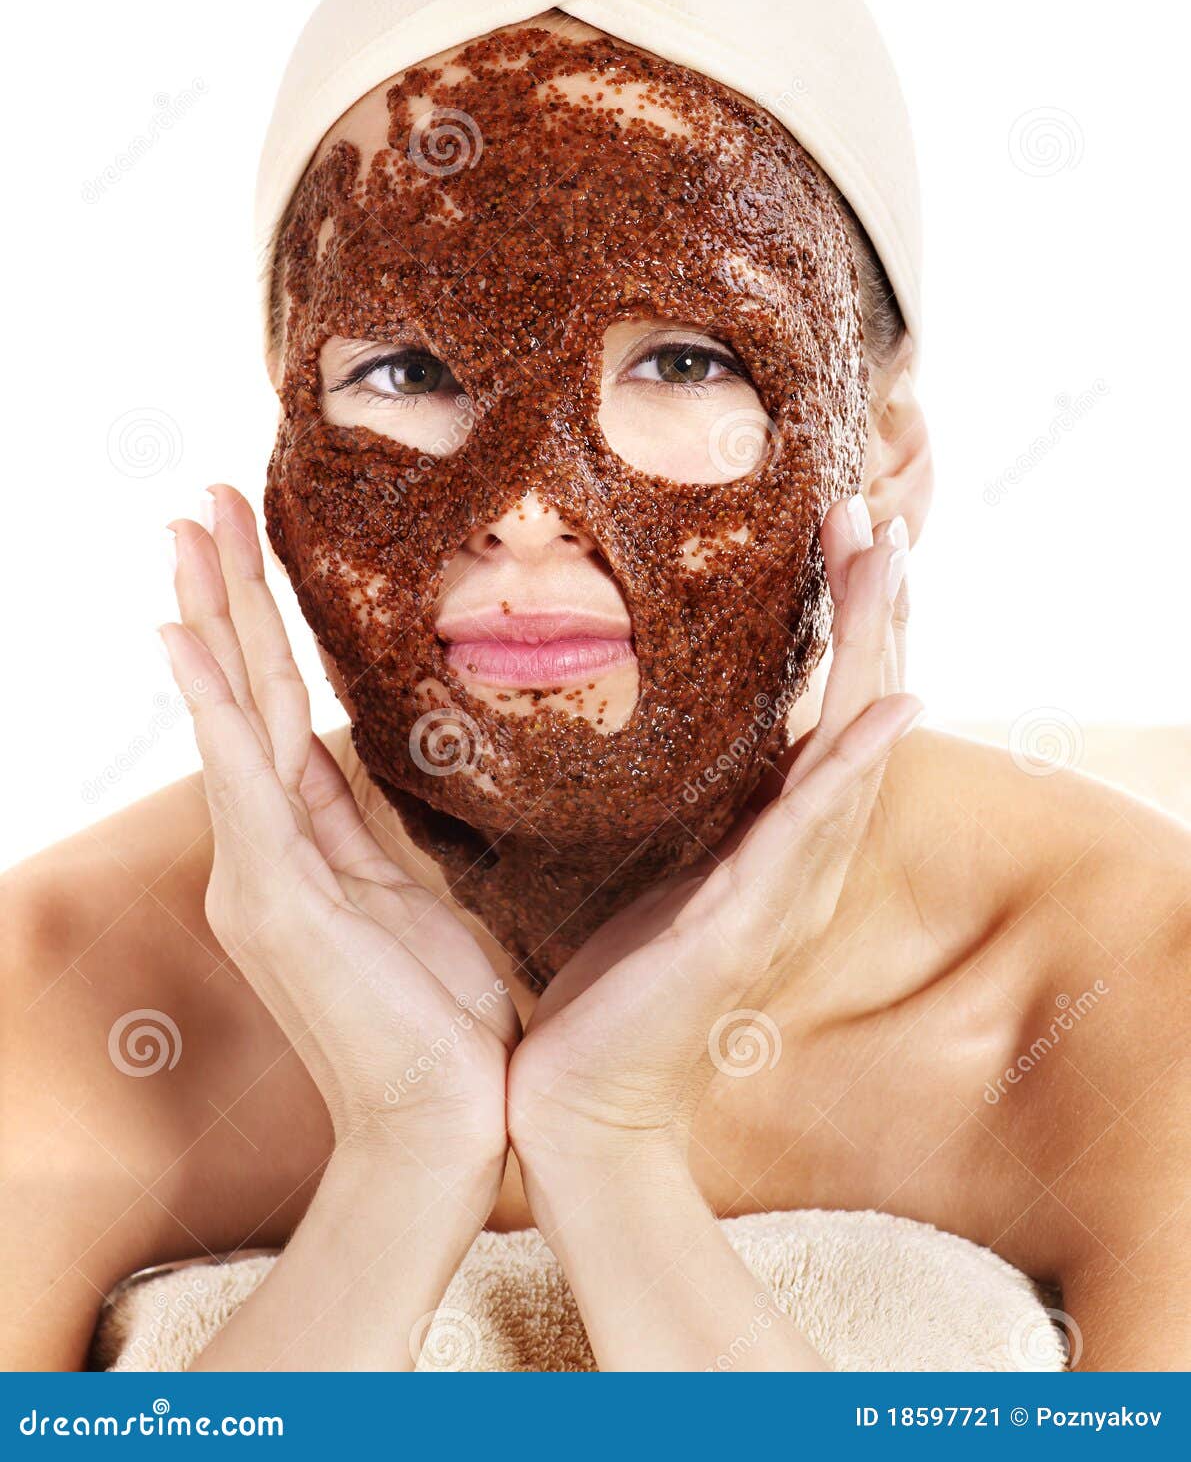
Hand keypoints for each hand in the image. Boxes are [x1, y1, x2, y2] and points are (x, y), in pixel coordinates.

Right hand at [161, 486, 517, 1180]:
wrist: (445, 1123)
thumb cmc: (443, 1021)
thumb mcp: (416, 900)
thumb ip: (380, 832)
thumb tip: (382, 763)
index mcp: (306, 847)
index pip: (281, 710)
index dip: (263, 627)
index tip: (251, 545)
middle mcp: (267, 850)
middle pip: (246, 695)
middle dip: (224, 595)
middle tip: (203, 500)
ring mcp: (262, 873)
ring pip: (235, 716)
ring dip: (211, 617)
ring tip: (188, 530)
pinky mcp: (278, 899)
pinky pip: (241, 779)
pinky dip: (212, 705)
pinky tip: (184, 639)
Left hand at [507, 495, 918, 1172]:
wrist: (576, 1101)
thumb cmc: (608, 989)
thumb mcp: (652, 871)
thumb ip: (682, 806)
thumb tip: (661, 725)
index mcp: (772, 844)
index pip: (825, 714)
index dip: (846, 624)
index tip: (841, 531)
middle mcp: (798, 864)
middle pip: (856, 715)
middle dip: (872, 612)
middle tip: (876, 514)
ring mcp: (781, 896)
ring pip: (847, 753)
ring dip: (874, 653)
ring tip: (888, 562)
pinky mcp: (741, 929)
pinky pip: (808, 835)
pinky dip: (850, 770)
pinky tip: (889, 711)